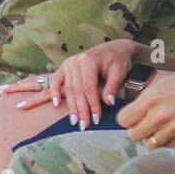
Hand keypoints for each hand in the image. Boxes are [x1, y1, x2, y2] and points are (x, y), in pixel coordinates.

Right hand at [0, 39, 138, 128]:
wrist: (114, 47)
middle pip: (76, 90)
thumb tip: (108, 102)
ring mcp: (67, 64)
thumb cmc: (118, 60)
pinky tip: (56, 104)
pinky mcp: (64, 68)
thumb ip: (112, 86)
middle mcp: (75, 62)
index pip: (89, 87)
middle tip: (84, 126)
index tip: (96, 120)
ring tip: (74, 121)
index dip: (92, 104)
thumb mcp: (120, 71)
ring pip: (67, 89)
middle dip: (80, 109)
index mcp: (88, 61)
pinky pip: (56, 81)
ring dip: (70, 106)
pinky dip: (54, 92)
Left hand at [117, 66, 174, 148]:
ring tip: (159, 128)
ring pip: (150, 144)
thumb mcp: (160, 82)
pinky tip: (171, 130)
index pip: (123, 120)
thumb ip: (143, 98)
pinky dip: (167, 140)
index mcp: (150, 100)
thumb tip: (129, 104)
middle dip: (137, 130)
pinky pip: (167, 146)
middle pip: (133, 135)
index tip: (131, 117)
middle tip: (144, 124)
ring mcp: (173, 129)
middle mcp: (159, 117)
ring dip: (152, 137)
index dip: (126, 119)